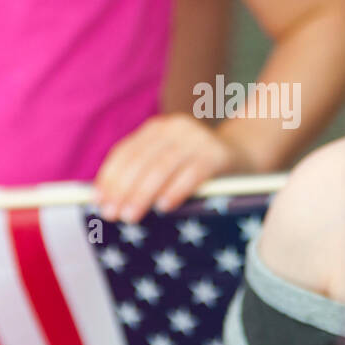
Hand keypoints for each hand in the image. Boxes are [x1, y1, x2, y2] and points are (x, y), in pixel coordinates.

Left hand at [93, 114, 252, 222]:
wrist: (246, 155)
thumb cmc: (199, 168)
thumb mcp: (170, 163)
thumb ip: (144, 173)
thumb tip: (107, 201)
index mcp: (158, 129)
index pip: (126, 151)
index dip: (110, 176)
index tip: (98, 201)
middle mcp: (176, 128)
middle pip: (142, 160)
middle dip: (123, 189)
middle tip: (112, 215)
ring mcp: (198, 139)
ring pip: (163, 167)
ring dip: (143, 194)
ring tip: (131, 217)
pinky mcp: (218, 155)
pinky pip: (193, 173)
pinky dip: (176, 190)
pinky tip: (164, 207)